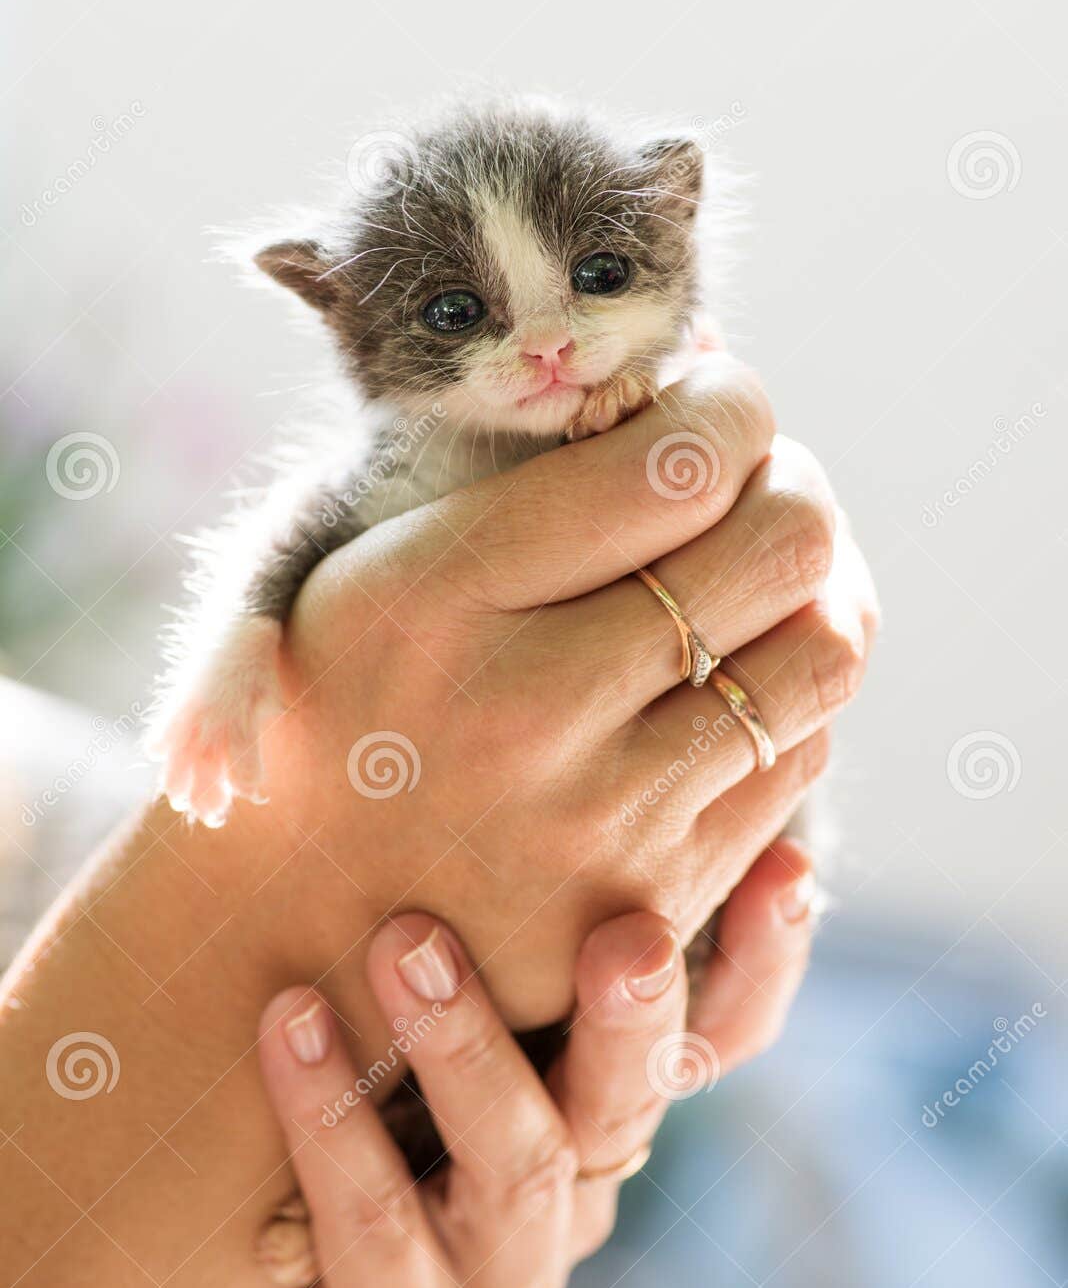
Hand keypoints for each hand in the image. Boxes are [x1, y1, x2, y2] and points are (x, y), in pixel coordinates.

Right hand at [251, 352, 875, 1037]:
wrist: (300, 918)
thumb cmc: (346, 703)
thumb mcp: (382, 562)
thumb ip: (529, 467)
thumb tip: (703, 369)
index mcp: (436, 595)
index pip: (677, 461)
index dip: (733, 406)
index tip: (723, 404)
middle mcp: (527, 708)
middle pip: (780, 544)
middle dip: (793, 483)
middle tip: (761, 479)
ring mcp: (603, 815)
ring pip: (823, 652)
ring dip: (818, 587)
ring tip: (766, 570)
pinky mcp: (656, 894)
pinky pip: (801, 752)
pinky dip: (789, 687)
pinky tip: (742, 665)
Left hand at [258, 840, 814, 1287]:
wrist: (244, 1235)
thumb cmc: (364, 1033)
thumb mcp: (452, 946)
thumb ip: (519, 861)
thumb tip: (605, 711)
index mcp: (612, 1086)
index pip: (727, 1028)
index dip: (765, 958)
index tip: (785, 869)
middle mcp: (579, 1175)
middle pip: (641, 1099)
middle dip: (636, 1014)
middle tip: (625, 936)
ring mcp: (499, 1262)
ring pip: (519, 1168)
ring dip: (467, 1048)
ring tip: (406, 941)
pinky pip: (372, 1229)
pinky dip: (332, 1124)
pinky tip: (286, 1018)